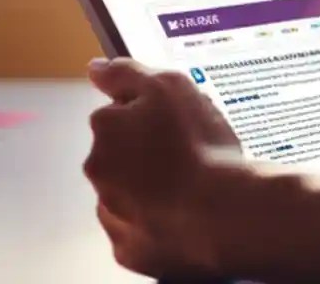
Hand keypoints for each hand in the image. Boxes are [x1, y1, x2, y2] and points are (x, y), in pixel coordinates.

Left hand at [84, 58, 237, 278]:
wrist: (224, 214)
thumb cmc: (200, 147)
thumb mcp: (170, 87)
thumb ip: (126, 73)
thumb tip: (95, 68)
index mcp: (106, 129)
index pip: (118, 113)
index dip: (150, 116)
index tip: (177, 124)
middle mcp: (99, 170)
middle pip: (120, 154)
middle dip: (145, 154)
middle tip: (188, 154)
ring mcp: (111, 213)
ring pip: (127, 193)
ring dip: (149, 189)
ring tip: (192, 188)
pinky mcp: (128, 250)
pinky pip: (139, 230)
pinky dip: (156, 223)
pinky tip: (184, 216)